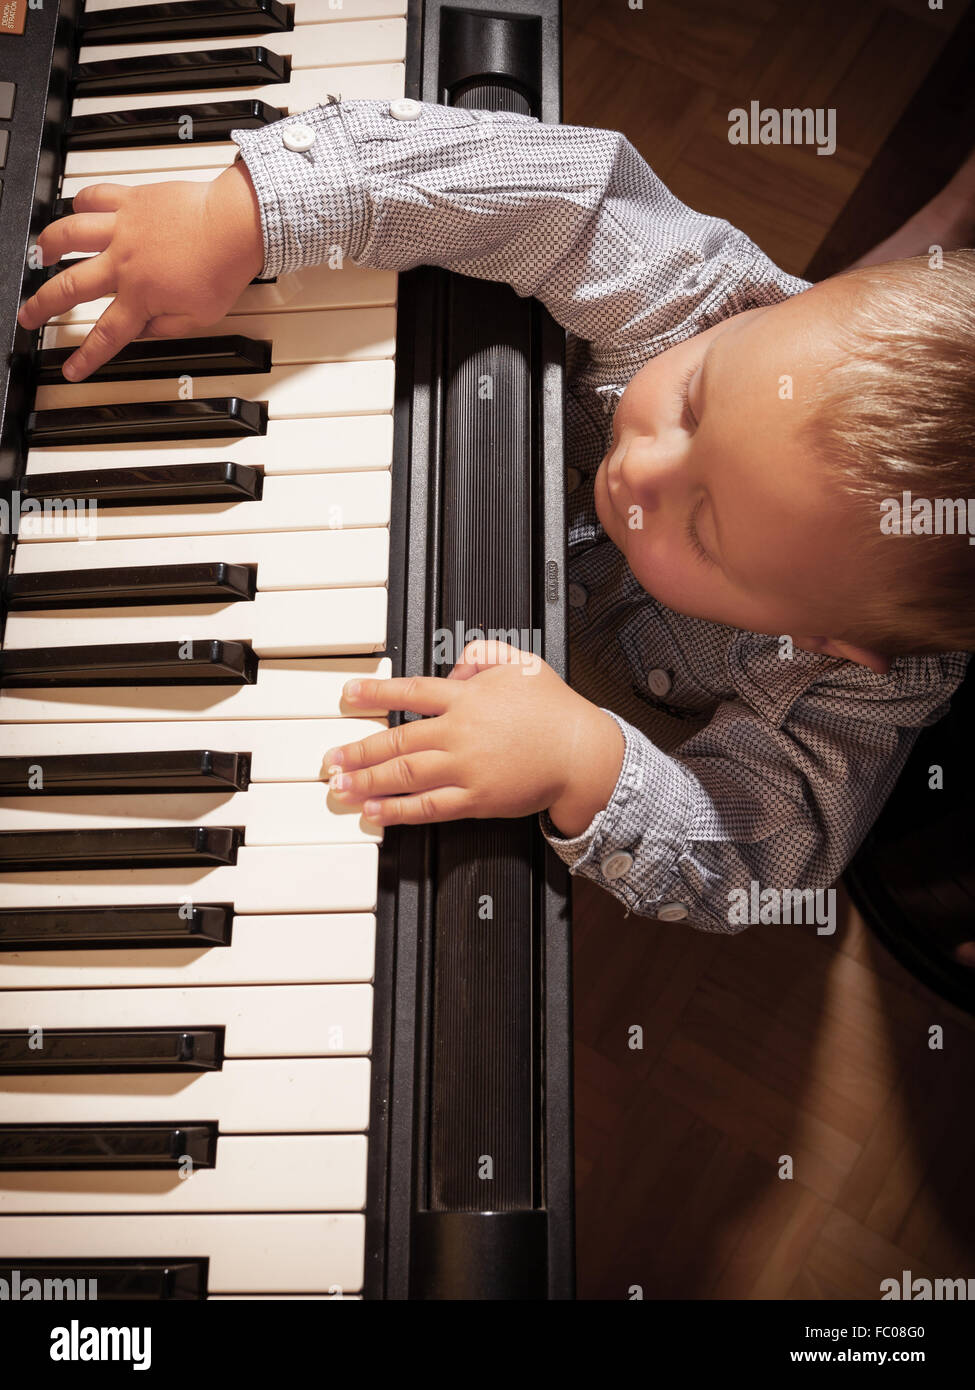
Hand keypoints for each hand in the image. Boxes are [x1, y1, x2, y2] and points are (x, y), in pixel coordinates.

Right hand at [17, 161, 264, 380]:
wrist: (234, 224)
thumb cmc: (222, 267)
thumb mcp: (199, 317)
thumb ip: (166, 328)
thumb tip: (144, 332)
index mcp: (140, 298)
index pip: (106, 335)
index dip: (85, 357)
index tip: (71, 369)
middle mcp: (123, 264)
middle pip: (70, 287)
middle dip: (43, 306)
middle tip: (28, 315)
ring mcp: (123, 229)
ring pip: (70, 234)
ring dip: (49, 245)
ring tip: (39, 253)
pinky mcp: (131, 200)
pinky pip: (96, 196)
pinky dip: (82, 200)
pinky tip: (76, 207)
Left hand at [323, 640, 623, 830]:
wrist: (582, 754)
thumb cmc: (556, 712)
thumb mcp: (522, 663)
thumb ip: (483, 655)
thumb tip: (457, 664)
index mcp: (467, 698)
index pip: (410, 692)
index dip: (374, 694)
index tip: (347, 696)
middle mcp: (459, 733)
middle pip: (396, 740)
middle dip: (357, 750)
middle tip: (331, 758)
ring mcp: (465, 768)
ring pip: (403, 776)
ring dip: (365, 781)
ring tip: (339, 787)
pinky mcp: (476, 800)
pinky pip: (428, 807)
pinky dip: (397, 811)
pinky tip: (375, 813)